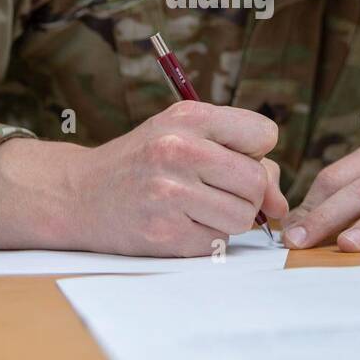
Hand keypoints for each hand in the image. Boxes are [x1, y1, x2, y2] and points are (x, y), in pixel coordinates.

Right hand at [68, 99, 286, 255]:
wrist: (79, 194)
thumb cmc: (142, 163)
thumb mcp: (185, 137)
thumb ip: (240, 157)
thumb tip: (280, 205)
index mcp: (188, 117)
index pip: (265, 134)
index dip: (255, 152)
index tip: (230, 158)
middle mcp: (178, 150)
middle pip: (256, 181)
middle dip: (246, 192)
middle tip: (214, 190)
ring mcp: (170, 193)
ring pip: (243, 217)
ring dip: (228, 219)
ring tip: (196, 207)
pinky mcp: (165, 233)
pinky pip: (218, 242)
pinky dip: (205, 238)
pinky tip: (178, 223)